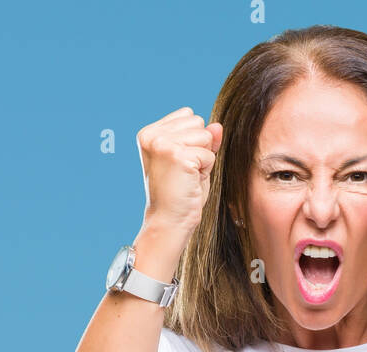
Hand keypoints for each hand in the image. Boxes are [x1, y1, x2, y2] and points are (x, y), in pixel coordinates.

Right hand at [137, 107, 222, 235]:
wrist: (169, 221)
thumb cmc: (179, 194)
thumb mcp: (192, 159)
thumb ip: (203, 139)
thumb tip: (217, 125)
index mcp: (149, 133)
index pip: (188, 115)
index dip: (192, 140)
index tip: (178, 163)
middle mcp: (152, 135)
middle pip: (198, 122)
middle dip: (199, 146)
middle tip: (184, 172)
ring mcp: (163, 144)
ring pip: (205, 135)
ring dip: (203, 158)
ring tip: (187, 176)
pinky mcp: (177, 156)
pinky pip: (209, 154)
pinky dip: (206, 170)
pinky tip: (190, 182)